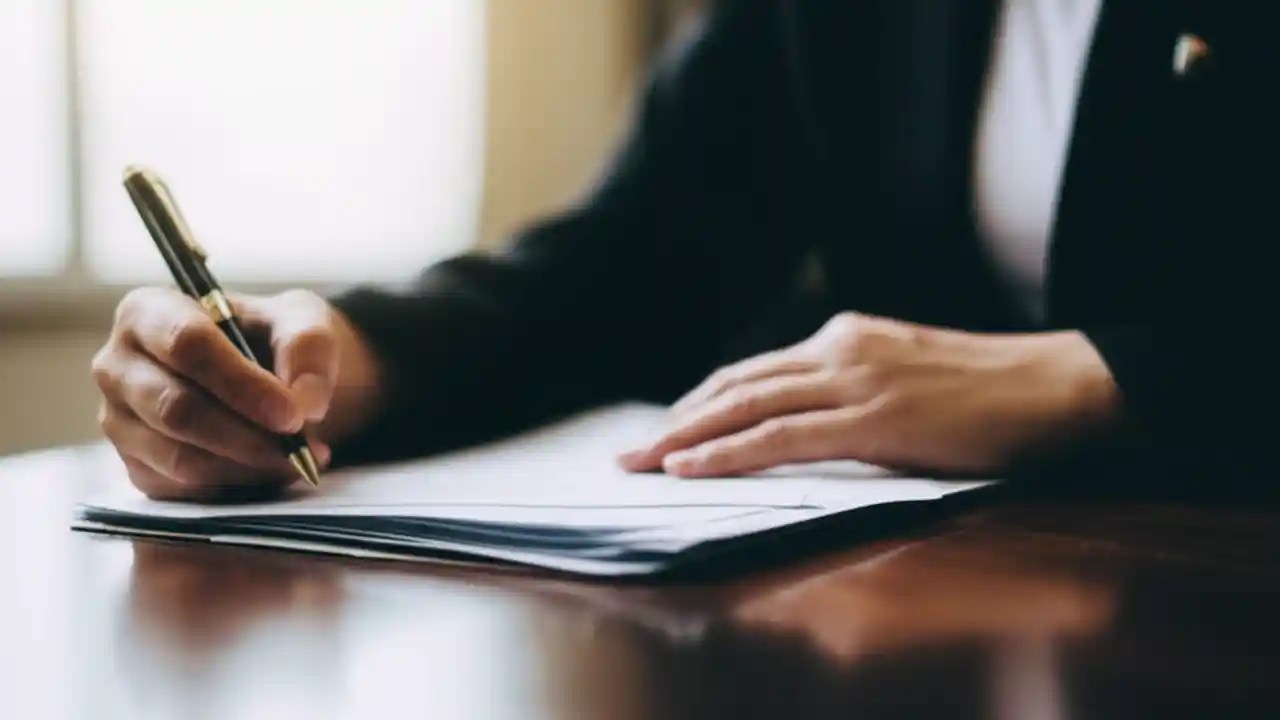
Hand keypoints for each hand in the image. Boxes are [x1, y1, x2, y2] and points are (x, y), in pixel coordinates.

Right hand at [92, 288, 372, 500]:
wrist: (272, 377)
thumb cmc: (275, 339)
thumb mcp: (302, 322)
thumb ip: (308, 348)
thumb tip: (306, 403)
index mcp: (148, 312)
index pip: (185, 344)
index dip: (241, 383)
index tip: (292, 413)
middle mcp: (118, 366)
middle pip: (175, 408)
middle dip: (246, 434)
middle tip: (300, 446)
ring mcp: (121, 422)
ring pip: (179, 457)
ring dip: (247, 465)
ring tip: (298, 458)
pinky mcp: (138, 467)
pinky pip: (185, 489)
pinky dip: (238, 486)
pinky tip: (274, 471)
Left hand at [619, 313, 1121, 476]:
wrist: (1058, 386)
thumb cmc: (990, 394)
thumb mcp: (906, 381)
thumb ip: (852, 395)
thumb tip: (808, 428)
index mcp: (845, 337)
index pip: (752, 372)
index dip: (701, 403)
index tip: (665, 430)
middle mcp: (839, 348)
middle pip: (734, 385)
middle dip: (676, 422)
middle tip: (629, 453)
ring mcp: (855, 378)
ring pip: (745, 407)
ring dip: (684, 438)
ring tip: (640, 464)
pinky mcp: (874, 416)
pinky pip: (782, 435)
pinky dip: (728, 452)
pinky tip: (690, 467)